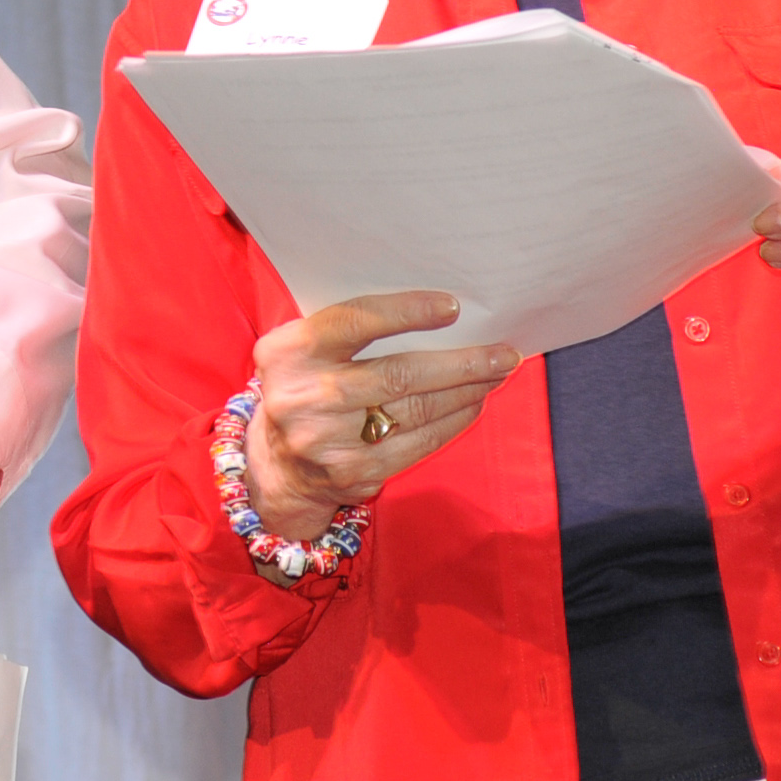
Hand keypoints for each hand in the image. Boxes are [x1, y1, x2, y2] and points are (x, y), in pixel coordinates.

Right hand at [243, 290, 517, 547]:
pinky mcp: (354, 473)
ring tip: (495, 375)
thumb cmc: (305, 388)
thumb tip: (437, 314)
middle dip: (461, 363)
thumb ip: (349, 330)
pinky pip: (418, 444)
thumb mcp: (305, 351)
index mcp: (289, 352)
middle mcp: (304, 396)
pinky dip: (452, 422)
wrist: (277, 466)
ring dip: (466, 391)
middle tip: (503, 353)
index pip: (355, 321)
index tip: (453, 307)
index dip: (407, 312)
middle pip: (399, 373)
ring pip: (416, 410)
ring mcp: (328, 441)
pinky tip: (472, 406)